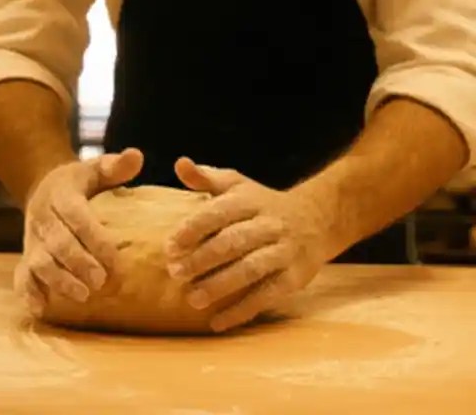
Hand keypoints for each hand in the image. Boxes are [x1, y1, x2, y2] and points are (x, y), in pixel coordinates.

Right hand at [13, 149, 143, 313]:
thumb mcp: (94, 169)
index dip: (94, 238)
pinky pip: (22, 275)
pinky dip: (28, 292)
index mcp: (60, 195)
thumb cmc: (78, 183)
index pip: (76, 216)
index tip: (115, 259)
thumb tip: (137, 156)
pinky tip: (39, 309)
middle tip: (101, 281)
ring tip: (82, 296)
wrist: (41, 188)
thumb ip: (114, 166)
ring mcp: (32, 240)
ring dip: (58, 279)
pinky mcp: (26, 256)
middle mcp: (42, 218)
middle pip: (57, 242)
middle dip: (78, 262)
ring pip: (39, 260)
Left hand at [165, 158, 330, 331]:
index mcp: (250, 201)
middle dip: (202, 259)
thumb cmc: (263, 204)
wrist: (318, 218)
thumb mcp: (237, 186)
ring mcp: (285, 251)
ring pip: (251, 269)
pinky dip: (243, 310)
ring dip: (220, 286)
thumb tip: (180, 163)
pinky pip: (268, 295)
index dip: (193, 229)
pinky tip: (218, 323)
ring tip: (192, 300)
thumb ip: (207, 178)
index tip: (169, 246)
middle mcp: (270, 224)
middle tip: (175, 273)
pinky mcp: (295, 277)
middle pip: (233, 242)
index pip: (218, 213)